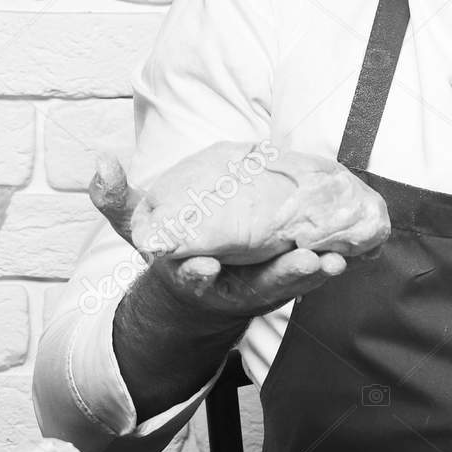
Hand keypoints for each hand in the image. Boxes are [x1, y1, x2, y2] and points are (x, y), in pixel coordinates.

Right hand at [91, 153, 352, 320]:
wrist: (200, 289)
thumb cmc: (173, 251)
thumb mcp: (137, 230)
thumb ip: (116, 201)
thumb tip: (101, 162)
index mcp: (189, 275)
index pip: (191, 277)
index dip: (196, 274)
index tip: (202, 270)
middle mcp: (230, 287)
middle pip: (257, 287)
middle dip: (282, 277)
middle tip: (304, 262)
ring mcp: (261, 286)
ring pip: (292, 282)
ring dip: (314, 272)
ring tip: (334, 259)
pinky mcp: (287, 278)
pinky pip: (311, 270)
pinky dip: (329, 261)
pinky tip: (350, 249)